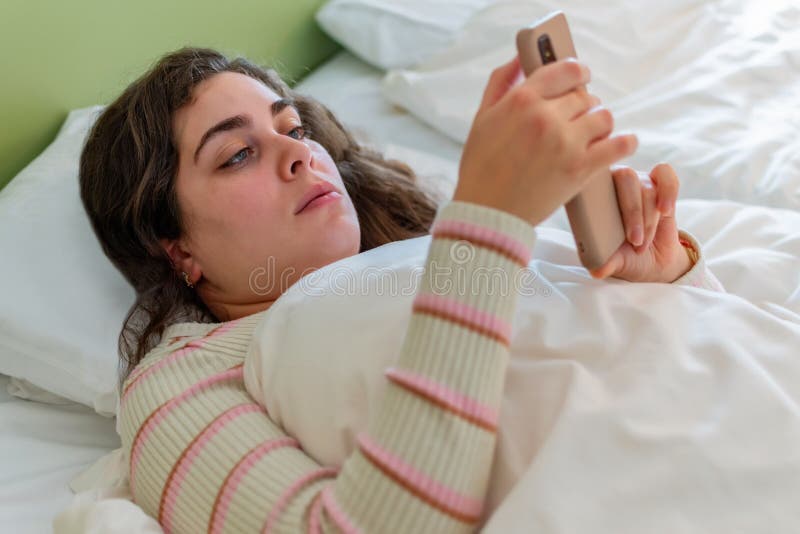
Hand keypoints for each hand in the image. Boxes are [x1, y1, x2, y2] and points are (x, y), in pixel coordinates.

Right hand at [453, 55, 637, 226]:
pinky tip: (622, 144)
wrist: (487, 212)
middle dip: (583, 106)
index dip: (578, 72)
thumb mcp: (482, 118)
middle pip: (584, 96)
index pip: (566, 70)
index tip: (582, 78)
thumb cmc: (481, 167)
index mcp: (521, 99)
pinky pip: (620, 145)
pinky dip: (625, 143)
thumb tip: (520, 58)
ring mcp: (565, 143)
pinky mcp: (580, 169)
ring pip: (603, 117)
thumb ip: (500, 82)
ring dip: (600, 124)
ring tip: (592, 135)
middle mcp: (545, 117)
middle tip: (579, 119)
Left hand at [589, 163, 692, 282]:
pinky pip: (665, 174)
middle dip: (633, 213)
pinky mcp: (659, 185)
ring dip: (648, 218)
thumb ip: (606, 264)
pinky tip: (666, 210)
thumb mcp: (615, 263)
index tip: (611, 222)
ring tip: (643, 244)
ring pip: (646, 188)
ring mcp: (637, 183)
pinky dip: (668, 191)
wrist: (652, 260)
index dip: (603, 197)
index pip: (594, 181)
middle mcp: (614, 185)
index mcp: (593, 198)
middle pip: (625, 179)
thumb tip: (596, 270)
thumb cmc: (626, 257)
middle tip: (634, 241)